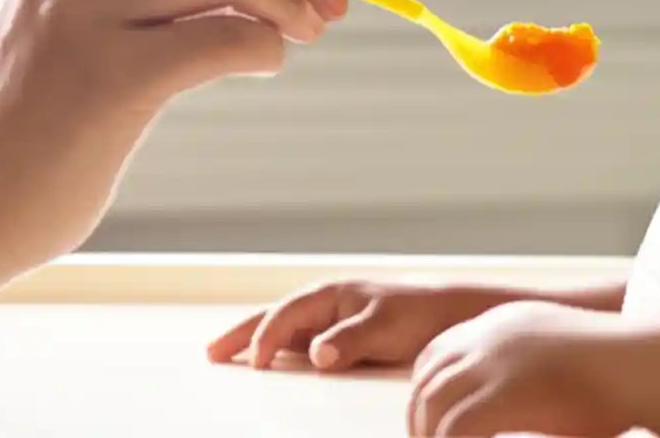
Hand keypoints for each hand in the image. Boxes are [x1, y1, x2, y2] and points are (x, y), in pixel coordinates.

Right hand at [208, 281, 502, 371]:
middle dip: (242, 334)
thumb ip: (350, 340)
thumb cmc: (417, 315)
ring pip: (284, 331)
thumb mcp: (384, 327)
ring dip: (256, 342)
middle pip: (273, 318)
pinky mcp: (340, 336)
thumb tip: (317, 355)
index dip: (266, 339)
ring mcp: (330, 320)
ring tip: (226, 357)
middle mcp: (325, 304)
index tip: (254, 363)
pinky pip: (301, 344)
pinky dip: (280, 352)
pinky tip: (272, 365)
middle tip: (211, 353)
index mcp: (330, 295)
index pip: (286, 316)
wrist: (448, 314)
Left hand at [407, 301, 629, 436]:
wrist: (650, 367)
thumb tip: (520, 402)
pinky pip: (456, 431)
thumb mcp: (563, 360)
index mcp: (505, 324)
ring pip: (433, 407)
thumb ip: (530, 375)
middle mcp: (492, 335)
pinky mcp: (504, 392)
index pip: (438, 353)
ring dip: (430, 437)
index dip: (426, 391)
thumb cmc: (624, 374)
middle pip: (428, 379)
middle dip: (420, 420)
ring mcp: (495, 361)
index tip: (428, 424)